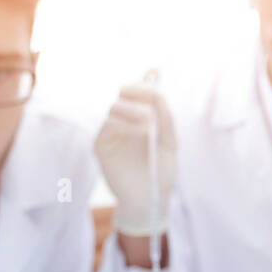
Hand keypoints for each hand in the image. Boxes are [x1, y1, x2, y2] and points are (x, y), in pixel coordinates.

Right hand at [94, 74, 177, 236]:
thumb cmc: (161, 172)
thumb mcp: (170, 144)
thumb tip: (160, 93)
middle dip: (138, 90)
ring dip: (132, 108)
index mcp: (142, 116)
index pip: (141, 90)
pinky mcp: (101, 145)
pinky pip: (107, 125)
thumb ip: (166, 119)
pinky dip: (124, 123)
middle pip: (125, 91)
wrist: (150, 200)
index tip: (156, 71)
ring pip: (115, 106)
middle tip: (151, 96)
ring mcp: (112, 132)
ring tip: (148, 120)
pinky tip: (141, 130)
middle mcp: (125, 120)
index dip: (147, 79)